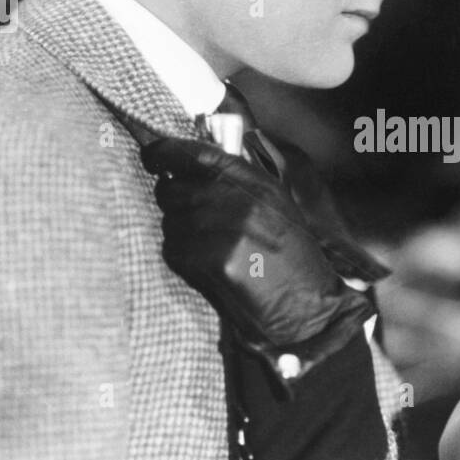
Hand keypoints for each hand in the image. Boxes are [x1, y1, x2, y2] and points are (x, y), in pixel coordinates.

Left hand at [141, 136, 373, 386]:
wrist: (306, 307)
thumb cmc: (293, 258)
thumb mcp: (276, 205)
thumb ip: (236, 181)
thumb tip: (186, 167)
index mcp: (256, 183)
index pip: (193, 154)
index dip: (164, 152)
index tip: (153, 155)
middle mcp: (237, 202)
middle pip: (172, 188)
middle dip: (173, 199)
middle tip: (190, 214)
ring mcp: (220, 231)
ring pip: (170, 219)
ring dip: (179, 230)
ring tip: (209, 246)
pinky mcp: (207, 261)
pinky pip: (173, 248)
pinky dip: (182, 255)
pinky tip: (208, 264)